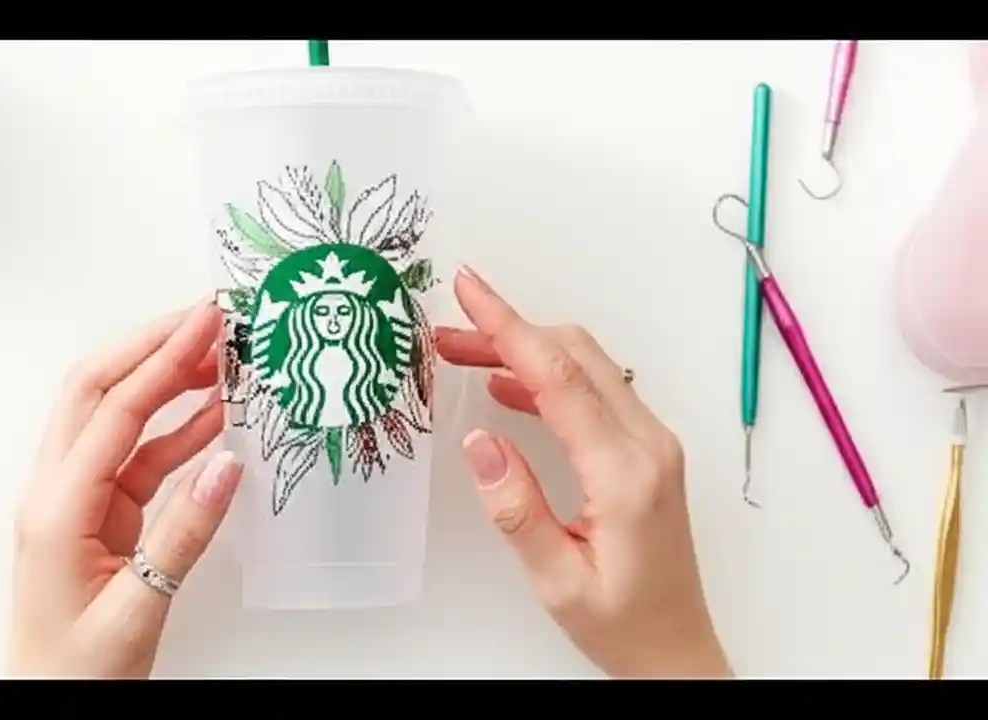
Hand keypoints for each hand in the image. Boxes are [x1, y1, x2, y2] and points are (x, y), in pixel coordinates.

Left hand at [9, 298, 241, 677]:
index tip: (205, 321)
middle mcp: (57, 489)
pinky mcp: (98, 513)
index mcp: (56, 507)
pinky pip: (138, 455)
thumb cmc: (74, 669)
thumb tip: (228, 464)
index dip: (163, 360)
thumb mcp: (136, 609)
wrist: (44, 704)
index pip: (114, 410)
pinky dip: (176, 430)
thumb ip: (184, 533)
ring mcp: (76, 498)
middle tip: (209, 316)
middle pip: (99, 389)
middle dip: (153, 344)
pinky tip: (213, 417)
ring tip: (220, 354)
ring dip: (165, 381)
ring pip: (118, 416)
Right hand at [435, 266, 731, 678]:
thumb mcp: (556, 582)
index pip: (560, 376)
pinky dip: (548, 376)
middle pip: (575, 356)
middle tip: (448, 330)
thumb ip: (517, 509)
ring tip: (464, 352)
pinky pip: (596, 391)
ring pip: (587, 366)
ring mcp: (653, 443)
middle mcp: (648, 445)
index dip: (509, 326)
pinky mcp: (647, 450)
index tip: (470, 289)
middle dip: (508, 330)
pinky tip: (509, 387)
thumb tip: (478, 443)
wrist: (675, 651)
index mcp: (625, 472)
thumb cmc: (623, 624)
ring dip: (526, 349)